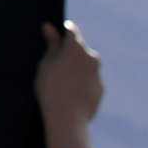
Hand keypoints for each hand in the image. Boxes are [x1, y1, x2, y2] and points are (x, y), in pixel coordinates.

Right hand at [34, 21, 102, 147]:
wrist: (68, 120)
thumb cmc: (52, 89)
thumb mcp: (46, 65)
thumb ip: (52, 45)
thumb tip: (49, 27)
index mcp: (76, 48)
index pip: (70, 30)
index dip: (61, 33)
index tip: (53, 39)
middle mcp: (91, 57)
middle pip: (79, 48)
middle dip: (69, 53)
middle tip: (54, 67)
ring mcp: (97, 73)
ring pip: (85, 65)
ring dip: (76, 68)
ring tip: (61, 84)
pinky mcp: (100, 88)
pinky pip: (90, 80)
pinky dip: (82, 82)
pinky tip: (70, 94)